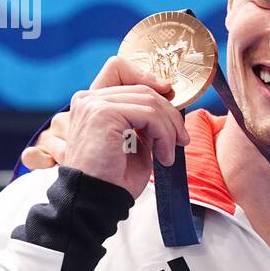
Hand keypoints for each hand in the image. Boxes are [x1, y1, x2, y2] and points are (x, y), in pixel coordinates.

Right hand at [20, 57, 178, 170]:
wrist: (97, 202)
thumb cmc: (113, 179)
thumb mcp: (135, 142)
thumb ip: (145, 120)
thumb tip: (170, 107)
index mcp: (92, 102)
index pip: (119, 68)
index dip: (146, 76)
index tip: (168, 94)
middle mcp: (88, 98)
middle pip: (143, 87)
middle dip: (170, 113)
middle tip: (181, 139)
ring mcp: (94, 104)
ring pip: (150, 100)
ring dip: (169, 128)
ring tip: (170, 152)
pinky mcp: (103, 114)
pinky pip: (149, 114)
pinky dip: (164, 135)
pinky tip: (163, 156)